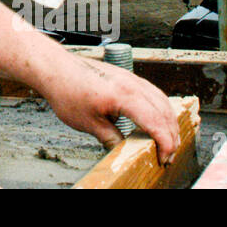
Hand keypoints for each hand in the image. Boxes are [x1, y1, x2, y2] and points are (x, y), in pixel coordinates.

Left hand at [41, 55, 179, 163]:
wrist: (56, 68)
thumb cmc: (67, 91)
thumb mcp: (89, 123)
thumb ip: (111, 139)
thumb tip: (125, 153)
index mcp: (124, 95)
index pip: (156, 122)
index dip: (165, 142)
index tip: (164, 157)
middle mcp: (132, 84)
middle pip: (164, 112)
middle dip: (171, 135)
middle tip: (167, 155)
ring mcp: (131, 78)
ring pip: (162, 100)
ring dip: (169, 122)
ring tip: (167, 141)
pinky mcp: (127, 76)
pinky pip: (153, 92)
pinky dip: (161, 108)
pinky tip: (159, 119)